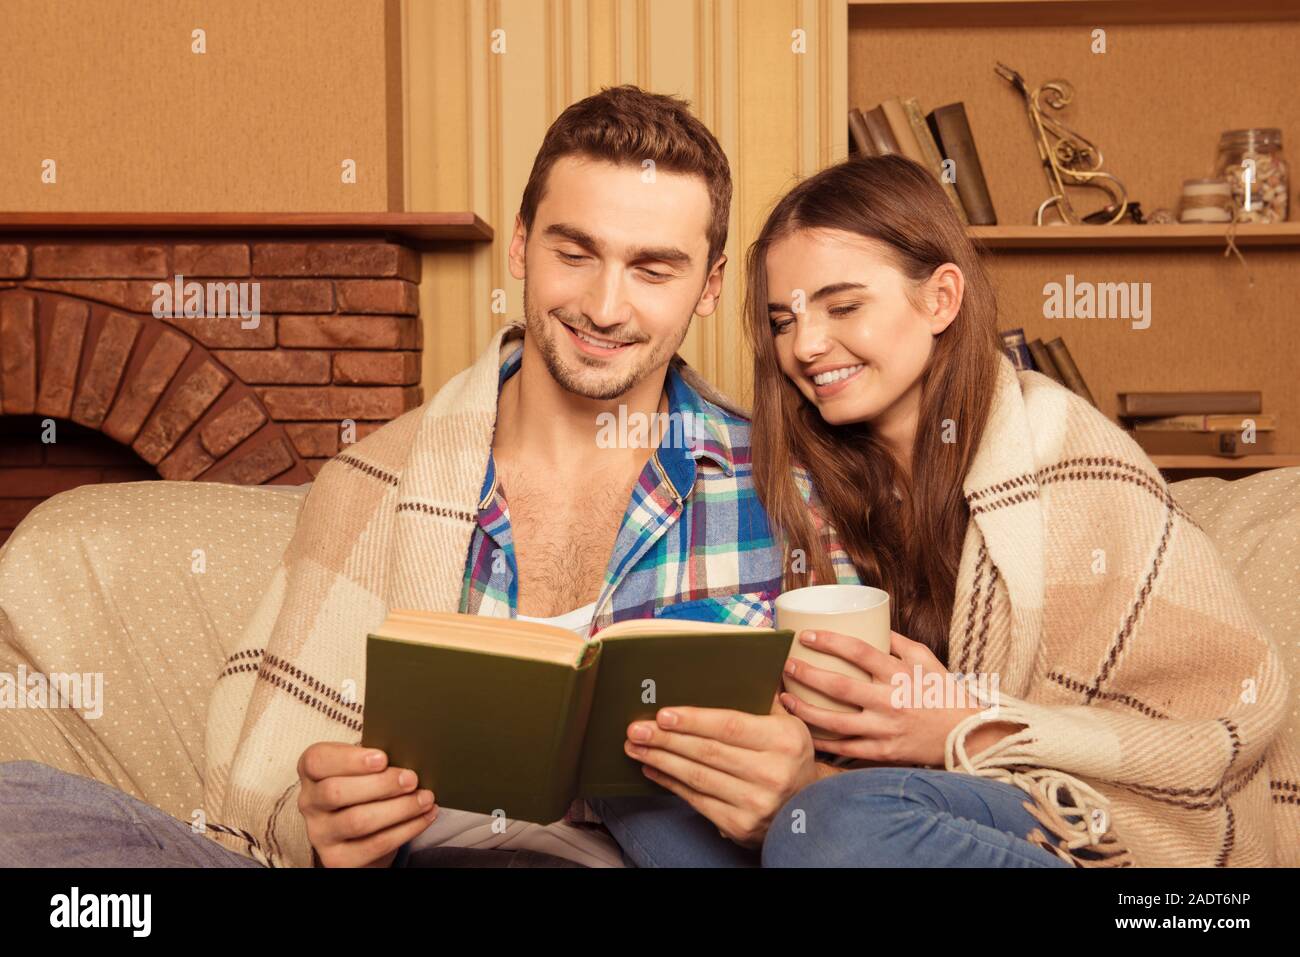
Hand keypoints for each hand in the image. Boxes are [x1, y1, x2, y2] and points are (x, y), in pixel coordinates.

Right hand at [297, 742, 437, 866]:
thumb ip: (375, 759)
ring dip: (399, 808)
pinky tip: (425, 816)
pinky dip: (407, 829)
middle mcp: (309, 803)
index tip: (383, 757)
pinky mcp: (338, 859)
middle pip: (337, 792)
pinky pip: (376, 844)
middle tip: (412, 779)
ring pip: (358, 821)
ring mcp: (321, 834)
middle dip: (381, 784)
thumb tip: (409, 753)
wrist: (357, 834)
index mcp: (311, 773)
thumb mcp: (361, 768)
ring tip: (425, 798)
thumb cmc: (364, 787)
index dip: (349, 759)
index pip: (317, 761)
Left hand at [623, 695, 817, 847]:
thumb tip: (724, 669)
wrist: (808, 809)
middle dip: (666, 739)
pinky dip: (671, 784)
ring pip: (697, 776)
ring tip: (636, 747)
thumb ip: (760, 700)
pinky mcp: (740, 825)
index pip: (729, 726)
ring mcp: (756, 802)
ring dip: (661, 761)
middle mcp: (772, 772)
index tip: (662, 714)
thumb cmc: (789, 757)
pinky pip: (697, 800)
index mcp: (784, 740)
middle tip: (636, 729)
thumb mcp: (788, 725)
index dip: (693, 720)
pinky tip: (653, 770)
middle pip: (707, 751)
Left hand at [780, 630, 1004, 767]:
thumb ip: (898, 642)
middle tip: (786, 666)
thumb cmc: (944, 693)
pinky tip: (805, 734)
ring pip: (837, 722)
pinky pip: (847, 748)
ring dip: (806, 711)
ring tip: (785, 700)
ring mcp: (885, 729)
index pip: (859, 652)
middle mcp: (890, 701)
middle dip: (807, 675)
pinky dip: (824, 743)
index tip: (806, 636)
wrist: (966, 735)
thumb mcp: (926, 659)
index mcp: (899, 674)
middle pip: (840, 687)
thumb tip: (872, 623)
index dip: (830, 641)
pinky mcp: (884, 751)